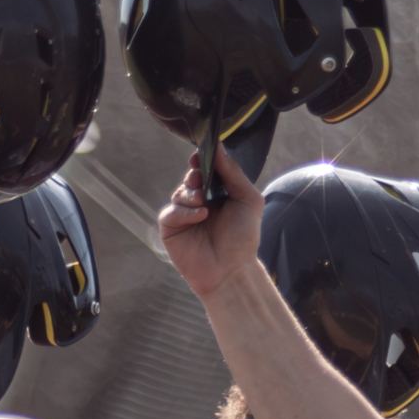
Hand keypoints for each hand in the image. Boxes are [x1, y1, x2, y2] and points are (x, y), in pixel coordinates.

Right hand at [158, 146, 265, 301]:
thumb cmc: (243, 238)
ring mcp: (184, 216)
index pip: (206, 169)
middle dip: (194, 175)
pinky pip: (170, 212)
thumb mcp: (248, 199)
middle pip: (190, 178)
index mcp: (218, 193)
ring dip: (190, 194)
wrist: (231, 270)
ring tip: (203, 203)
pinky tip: (199, 216)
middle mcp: (199, 202)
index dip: (202, 159)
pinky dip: (183, 211)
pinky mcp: (171, 230)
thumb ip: (234, 173)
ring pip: (179, 193)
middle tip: (199, 178)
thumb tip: (219, 148)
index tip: (201, 154)